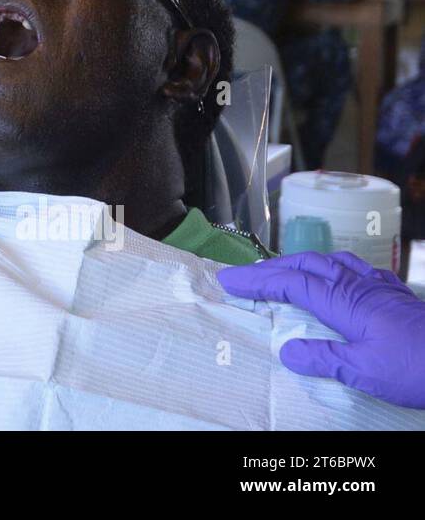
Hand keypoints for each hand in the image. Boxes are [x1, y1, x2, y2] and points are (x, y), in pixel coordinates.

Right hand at [218, 251, 424, 408]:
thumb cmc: (419, 367)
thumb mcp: (366, 372)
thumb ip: (325, 359)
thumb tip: (287, 352)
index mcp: (345, 301)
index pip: (290, 284)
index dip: (257, 281)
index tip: (228, 281)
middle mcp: (358, 285)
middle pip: (306, 264)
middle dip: (270, 268)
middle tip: (244, 276)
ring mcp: (378, 286)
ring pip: (330, 261)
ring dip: (299, 262)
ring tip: (280, 270)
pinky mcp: (395, 294)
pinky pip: (354, 268)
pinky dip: (331, 267)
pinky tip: (334, 276)